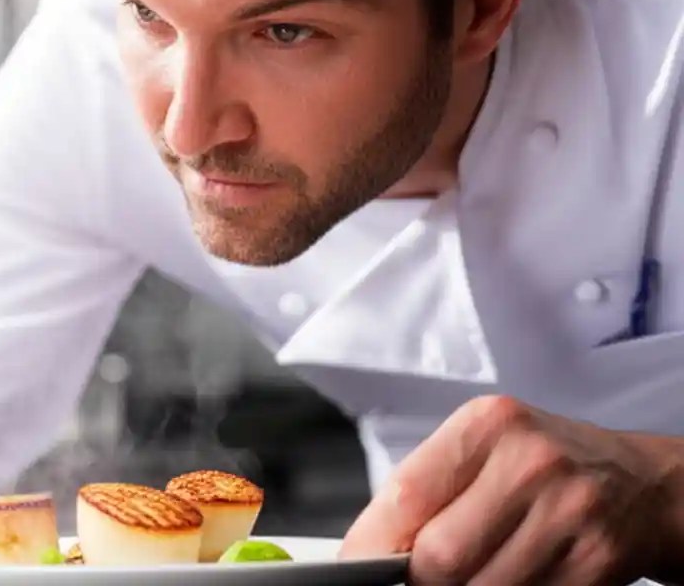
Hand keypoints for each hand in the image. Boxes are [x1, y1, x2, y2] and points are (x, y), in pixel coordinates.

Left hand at [340, 396, 681, 584]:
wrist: (640, 482)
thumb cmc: (544, 466)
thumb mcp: (483, 452)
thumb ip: (427, 492)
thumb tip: (366, 551)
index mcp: (486, 425)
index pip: (404, 496)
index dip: (370, 546)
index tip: (356, 567)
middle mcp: (530, 462)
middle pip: (439, 556)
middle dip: (419, 581)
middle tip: (417, 581)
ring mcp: (569, 511)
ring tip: (471, 577)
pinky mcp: (598, 559)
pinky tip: (509, 581)